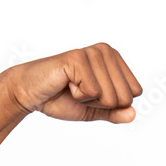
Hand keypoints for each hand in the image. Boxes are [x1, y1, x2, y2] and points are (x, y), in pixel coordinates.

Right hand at [0, 43, 142, 122]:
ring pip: (110, 96)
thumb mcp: (94, 110)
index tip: (90, 94)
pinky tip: (65, 84)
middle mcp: (106, 51)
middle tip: (80, 92)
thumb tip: (133, 114)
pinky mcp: (78, 58)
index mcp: (114, 59)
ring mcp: (93, 52)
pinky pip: (93, 92)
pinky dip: (78, 96)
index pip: (135, 93)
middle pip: (125, 97)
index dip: (111, 103)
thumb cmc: (60, 98)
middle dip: (101, 103)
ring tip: (71, 87)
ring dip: (88, 100)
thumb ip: (115, 113)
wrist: (30, 94)